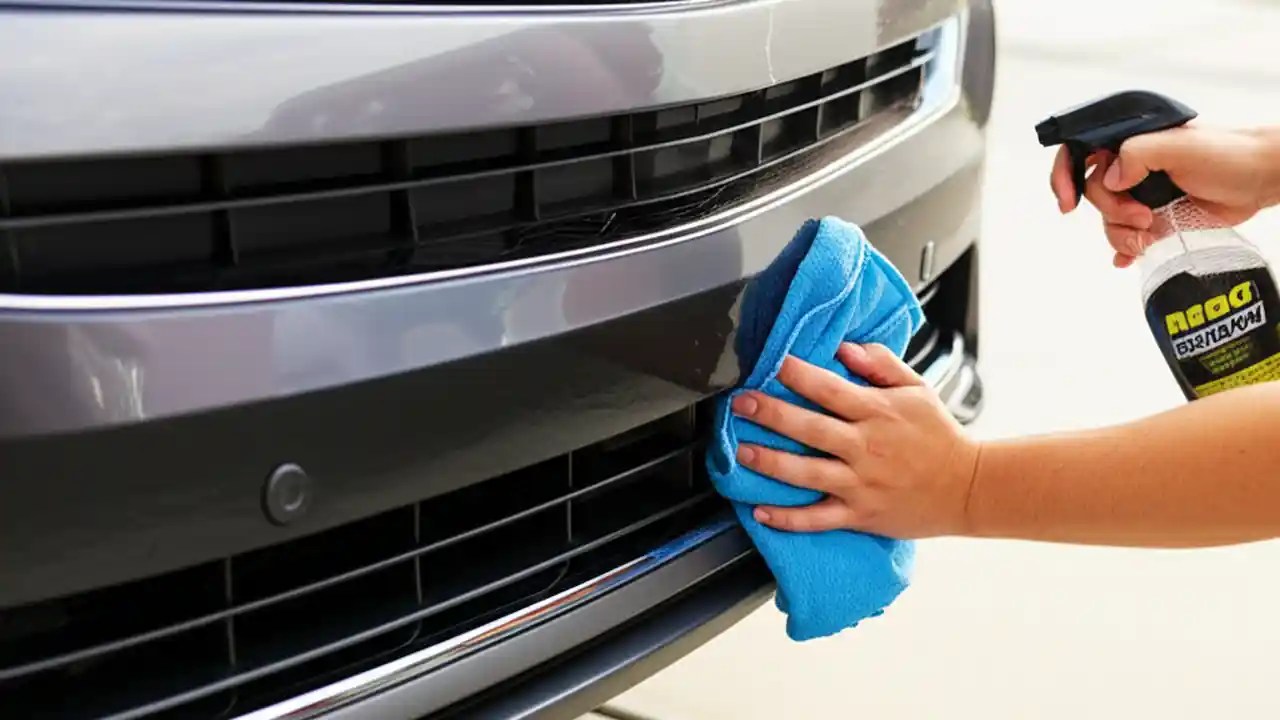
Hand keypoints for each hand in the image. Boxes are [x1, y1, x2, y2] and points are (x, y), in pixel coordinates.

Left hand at [730, 343, 980, 538]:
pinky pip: (818, 518)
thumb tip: (844, 348)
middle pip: (810, 428)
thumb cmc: (939, 436)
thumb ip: (880, 364)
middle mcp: (865, 447)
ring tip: (742, 453)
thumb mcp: (917, 389)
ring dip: (771, 462)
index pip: (830, 389)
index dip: (798, 374)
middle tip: (741, 403)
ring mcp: (861, 483)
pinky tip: (761, 512)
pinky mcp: (860, 514)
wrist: (967, 487)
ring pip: (807, 473)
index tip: (772, 363)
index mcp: (878, 412)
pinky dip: (788, 518)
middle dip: (771, 414)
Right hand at [1049, 125, 1279, 267]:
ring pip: (1109, 219)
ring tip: (1150, 235)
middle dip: (1112, 212)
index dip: (1065, 176)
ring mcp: (1143, 192)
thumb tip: (1112, 178)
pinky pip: (1126, 234)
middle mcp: (1132, 166)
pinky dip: (1125, 248)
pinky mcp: (1156, 216)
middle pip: (1094, 194)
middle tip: (1143, 216)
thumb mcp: (1181, 146)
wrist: (1262, 178)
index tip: (1068, 203)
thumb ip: (1139, 153)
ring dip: (1122, 233)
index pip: (1080, 152)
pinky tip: (1130, 256)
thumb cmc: (1230, 153)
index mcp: (1131, 141)